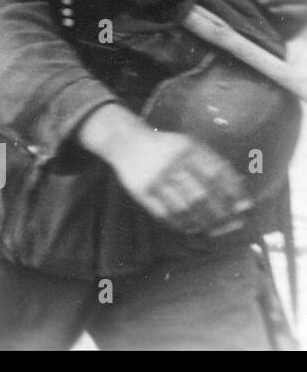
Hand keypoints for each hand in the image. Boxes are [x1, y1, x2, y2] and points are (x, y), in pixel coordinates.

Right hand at [79, 105, 251, 236]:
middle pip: (201, 195)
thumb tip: (241, 187)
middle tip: (233, 225)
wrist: (126, 142)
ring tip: (214, 229)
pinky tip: (191, 227)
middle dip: (221, 214)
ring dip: (203, 222)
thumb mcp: (189, 145)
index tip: (245, 207)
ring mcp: (155, 178)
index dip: (233, 193)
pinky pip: (164, 213)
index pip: (216, 173)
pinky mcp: (141, 191)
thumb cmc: (166, 146)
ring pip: (184, 208)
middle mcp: (171, 163)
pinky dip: (181, 224)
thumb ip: (212, 162)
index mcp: (187, 148)